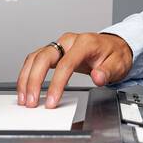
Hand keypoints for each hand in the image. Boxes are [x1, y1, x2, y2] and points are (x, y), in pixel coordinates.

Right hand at [16, 32, 133, 108]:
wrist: (114, 46)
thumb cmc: (114, 55)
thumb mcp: (118, 64)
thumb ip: (107, 71)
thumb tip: (98, 77)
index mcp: (85, 43)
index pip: (66, 63)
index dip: (57, 84)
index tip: (51, 101)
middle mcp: (68, 41)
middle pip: (44, 57)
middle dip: (34, 81)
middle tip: (31, 101)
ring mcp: (59, 44)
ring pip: (35, 57)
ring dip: (26, 78)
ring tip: (24, 98)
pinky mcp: (54, 51)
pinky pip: (35, 60)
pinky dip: (27, 74)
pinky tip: (25, 87)